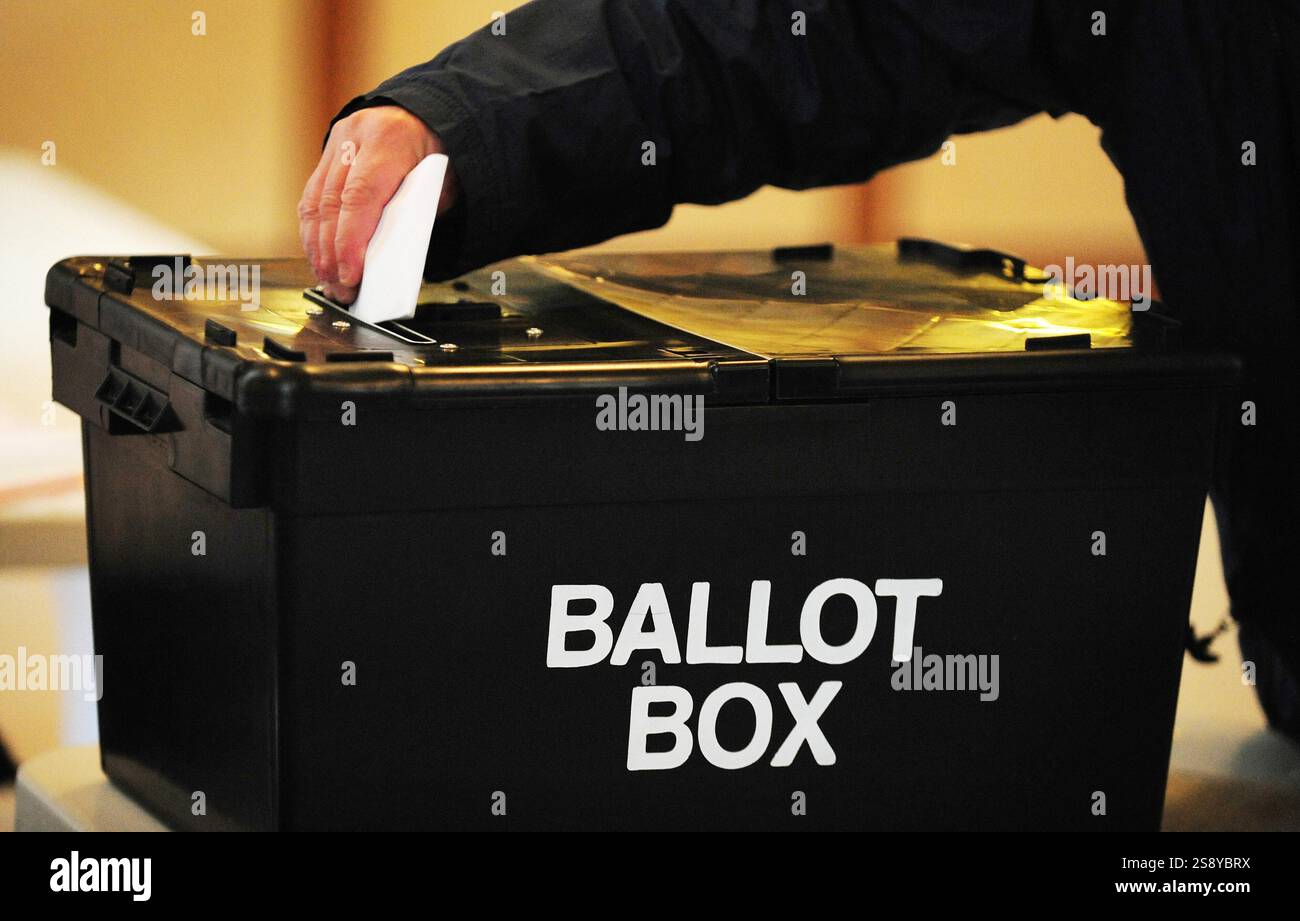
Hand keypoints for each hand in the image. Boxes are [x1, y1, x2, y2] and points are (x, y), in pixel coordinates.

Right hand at [298, 106, 456, 303]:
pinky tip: (319, 255)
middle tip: (340, 288)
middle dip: (332, 253)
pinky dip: (313, 230)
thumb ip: (414, 217)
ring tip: (328, 279)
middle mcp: (356, 137)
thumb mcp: (439, 186)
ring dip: (317, 247)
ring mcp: (337, 142)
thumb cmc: (437, 155)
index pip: (360, 197)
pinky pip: (312, 196)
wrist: (428, 114)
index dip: (350, 242)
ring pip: (315, 201)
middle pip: (332, 204)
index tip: (350, 275)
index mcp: (390, 141)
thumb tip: (385, 262)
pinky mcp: (328, 153)